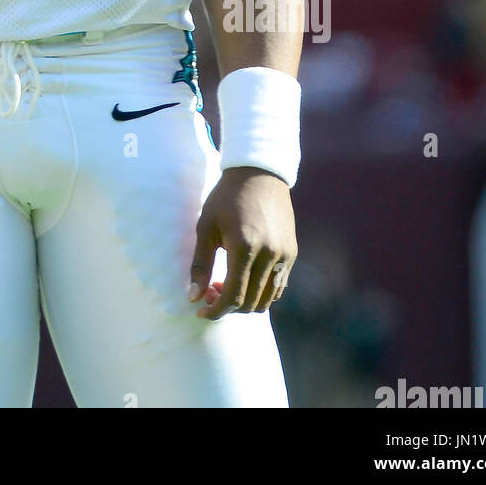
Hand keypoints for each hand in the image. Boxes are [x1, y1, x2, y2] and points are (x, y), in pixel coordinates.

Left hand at [189, 167, 295, 320]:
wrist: (259, 173)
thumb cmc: (226, 197)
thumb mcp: (206, 226)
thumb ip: (200, 264)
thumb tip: (193, 297)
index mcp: (245, 247)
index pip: (234, 296)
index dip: (216, 310)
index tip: (201, 311)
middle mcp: (270, 255)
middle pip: (250, 303)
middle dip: (228, 307)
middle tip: (210, 294)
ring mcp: (285, 256)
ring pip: (267, 300)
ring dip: (245, 303)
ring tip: (226, 286)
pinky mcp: (292, 253)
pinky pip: (278, 287)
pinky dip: (261, 293)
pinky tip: (244, 279)